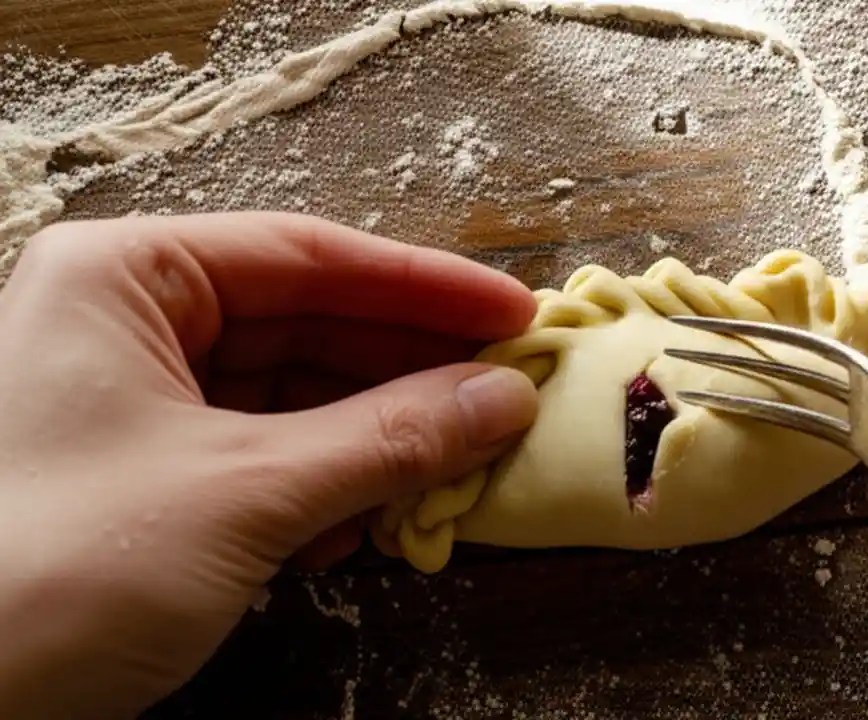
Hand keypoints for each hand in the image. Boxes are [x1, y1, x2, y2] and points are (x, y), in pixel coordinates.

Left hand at [0, 212, 538, 719]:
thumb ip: (389, 438)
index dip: (424, 286)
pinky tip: (361, 525)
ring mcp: (132, 400)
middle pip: (306, 323)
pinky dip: (323, 486)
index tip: (514, 311)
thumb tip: (505, 396)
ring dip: (373, 439)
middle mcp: (126, 322)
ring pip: (290, 395)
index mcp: (125, 277)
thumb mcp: (247, 492)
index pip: (308, 257)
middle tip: (504, 391)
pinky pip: (262, 453)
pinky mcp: (145, 474)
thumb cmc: (55, 569)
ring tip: (449, 470)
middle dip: (406, 370)